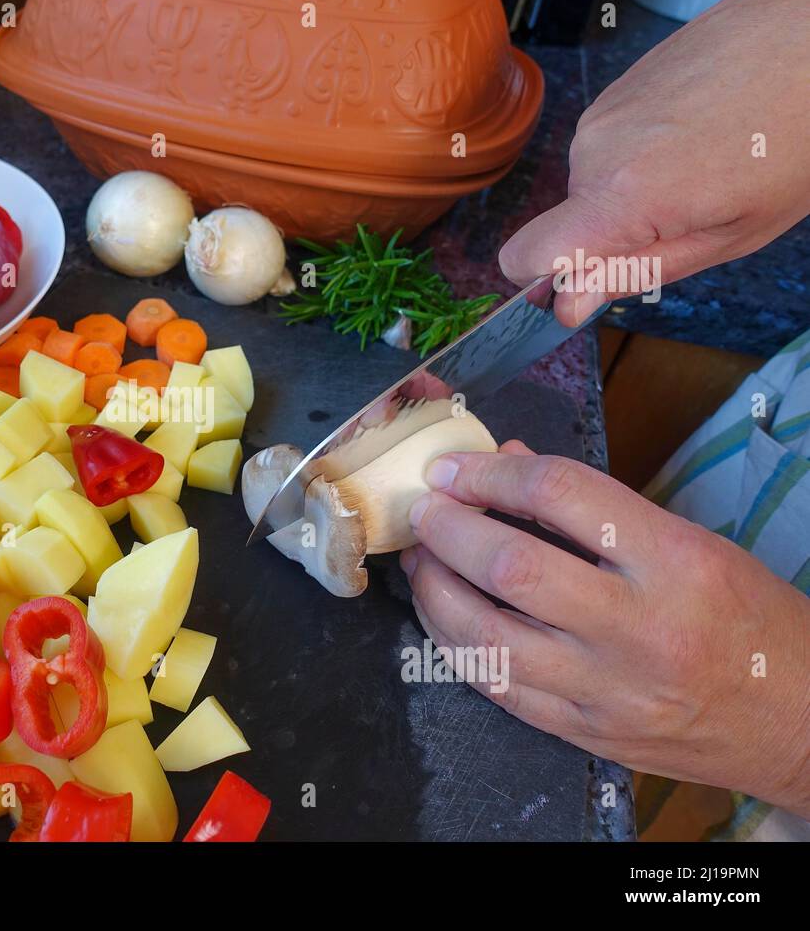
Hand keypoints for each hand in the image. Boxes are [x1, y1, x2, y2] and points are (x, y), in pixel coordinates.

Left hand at [400, 442, 809, 815]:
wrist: (800, 724)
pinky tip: (441, 615)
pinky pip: (497, 688)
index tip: (455, 468)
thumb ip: (596, 505)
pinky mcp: (584, 734)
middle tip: (424, 510)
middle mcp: (639, 628)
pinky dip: (455, 645)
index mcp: (676, 563)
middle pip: (511, 568)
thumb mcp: (694, 543)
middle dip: (449, 530)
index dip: (494, 472)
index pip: (563, 494)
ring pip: (486, 637)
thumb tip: (509, 460)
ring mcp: (607, 690)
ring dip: (435, 590)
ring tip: (422, 560)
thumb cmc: (752, 622)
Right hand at [499, 0, 809, 325]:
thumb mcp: (731, 234)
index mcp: (623, 196)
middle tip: (693, 210)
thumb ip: (639, 271)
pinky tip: (697, 135)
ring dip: (637, 189)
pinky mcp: (614, 91)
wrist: (807, 34)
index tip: (587, 284)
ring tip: (704, 163)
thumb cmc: (796, 131)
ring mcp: (602, 115)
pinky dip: (645, 153)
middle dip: (618, 232)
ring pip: (594, 184)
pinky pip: (609, 147)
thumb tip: (569, 306)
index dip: (544, 282)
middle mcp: (595, 151)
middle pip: (570, 223)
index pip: (523, 257)